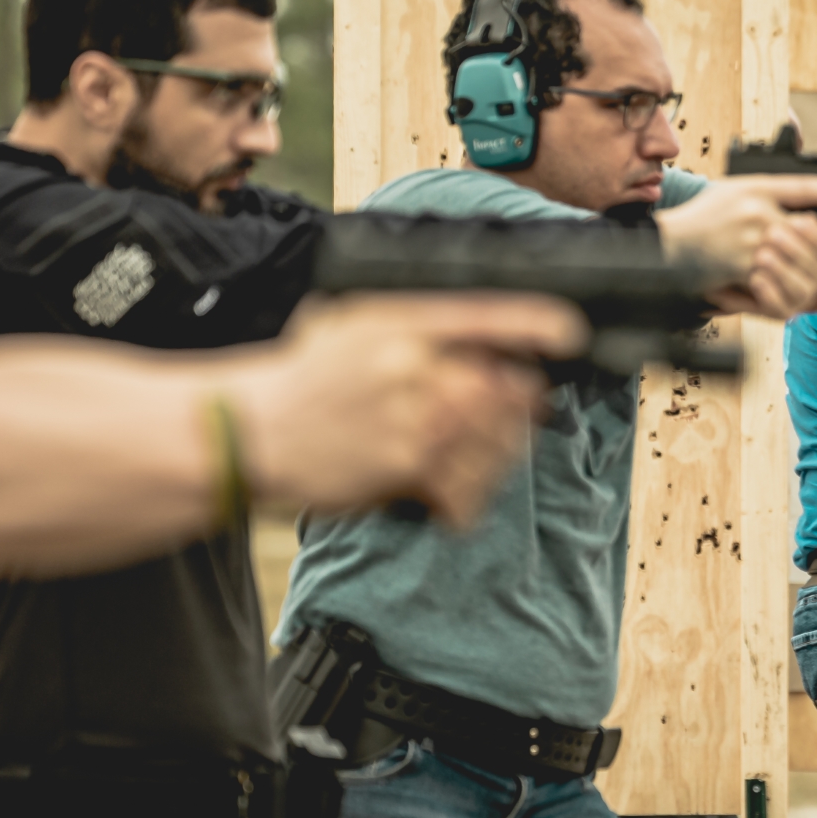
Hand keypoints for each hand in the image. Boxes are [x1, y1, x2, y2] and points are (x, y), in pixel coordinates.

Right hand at [235, 292, 586, 525]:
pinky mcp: (405, 466)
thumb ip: (412, 330)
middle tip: (529, 412)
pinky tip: (458, 502)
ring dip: (504, 453)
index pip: (488, 315)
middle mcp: (414, 364)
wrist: (247, 431)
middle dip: (525, 403)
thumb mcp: (349, 325)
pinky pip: (466, 485)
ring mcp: (414, 417)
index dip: (536, 324)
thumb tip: (476, 343)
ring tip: (495, 458)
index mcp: (401, 322)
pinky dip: (471, 499)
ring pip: (495, 437)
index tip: (569, 333)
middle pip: (505, 385)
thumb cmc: (298, 380)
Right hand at [657, 176, 816, 317]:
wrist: (664, 245)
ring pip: (799, 259)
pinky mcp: (741, 266)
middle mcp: (757, 210)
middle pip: (811, 230)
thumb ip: (773, 200)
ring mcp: (751, 239)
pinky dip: (775, 289)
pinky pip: (775, 282)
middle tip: (813, 252)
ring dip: (798, 269)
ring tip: (784, 270)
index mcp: (756, 188)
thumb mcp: (735, 195)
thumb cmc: (701, 221)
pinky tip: (766, 285)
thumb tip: (815, 213)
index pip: (805, 186)